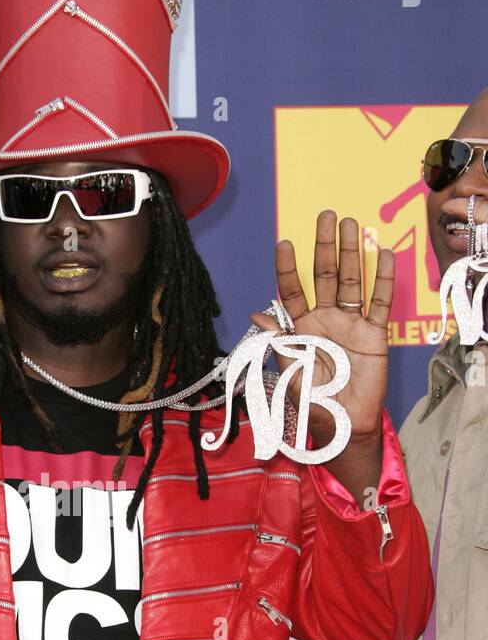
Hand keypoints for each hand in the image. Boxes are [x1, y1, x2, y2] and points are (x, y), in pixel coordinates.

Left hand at [251, 211, 392, 449]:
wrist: (343, 424)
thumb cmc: (312, 402)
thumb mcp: (289, 372)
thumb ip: (277, 341)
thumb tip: (256, 313)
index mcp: (300, 327)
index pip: (292, 290)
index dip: (289, 268)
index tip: (285, 243)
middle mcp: (325, 319)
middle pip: (325, 275)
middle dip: (324, 246)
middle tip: (326, 216)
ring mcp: (351, 323)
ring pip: (352, 281)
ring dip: (352, 253)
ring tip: (352, 224)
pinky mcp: (374, 333)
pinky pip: (379, 302)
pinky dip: (383, 279)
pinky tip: (383, 254)